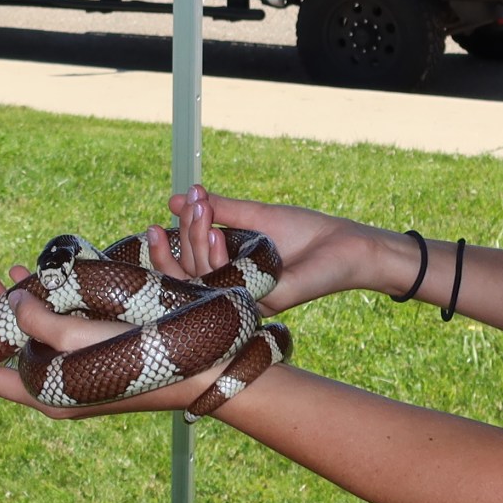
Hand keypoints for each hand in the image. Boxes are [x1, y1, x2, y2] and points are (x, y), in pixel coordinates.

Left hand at [0, 268, 237, 418]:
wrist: (199, 369)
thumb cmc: (136, 358)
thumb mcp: (78, 338)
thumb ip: (38, 322)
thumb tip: (14, 302)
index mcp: (49, 393)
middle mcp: (64, 387)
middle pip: (18, 352)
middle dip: (0, 317)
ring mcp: (86, 374)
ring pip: (44, 337)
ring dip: (29, 303)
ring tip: (13, 271)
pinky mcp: (106, 357)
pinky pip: (69, 330)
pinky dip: (56, 305)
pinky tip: (54, 282)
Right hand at [155, 187, 399, 312]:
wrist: (343, 243)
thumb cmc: (303, 231)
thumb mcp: (253, 216)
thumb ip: (217, 211)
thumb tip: (173, 201)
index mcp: (228, 275)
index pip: (184, 271)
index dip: (167, 250)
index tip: (158, 219)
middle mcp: (233, 292)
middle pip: (187, 275)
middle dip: (184, 237)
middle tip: (194, 204)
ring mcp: (247, 299)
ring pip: (201, 279)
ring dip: (196, 241)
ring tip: (204, 210)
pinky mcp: (263, 301)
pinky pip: (226, 283)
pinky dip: (216, 255)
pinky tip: (216, 233)